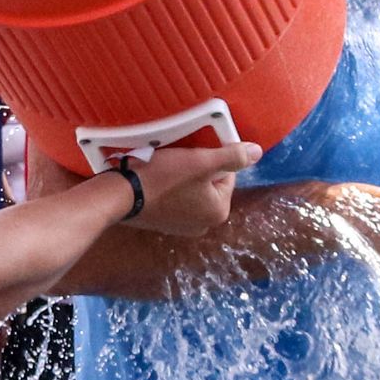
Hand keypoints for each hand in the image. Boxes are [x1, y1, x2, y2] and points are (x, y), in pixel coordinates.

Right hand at [109, 138, 261, 237]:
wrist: (121, 194)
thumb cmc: (163, 177)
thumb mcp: (202, 161)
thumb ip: (234, 156)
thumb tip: (258, 153)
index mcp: (219, 212)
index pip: (225, 174)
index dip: (209, 158)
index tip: (191, 154)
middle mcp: (203, 225)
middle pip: (208, 183)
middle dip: (195, 169)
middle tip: (177, 160)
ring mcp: (181, 226)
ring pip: (189, 189)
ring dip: (181, 176)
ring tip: (164, 168)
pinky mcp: (162, 223)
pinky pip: (172, 198)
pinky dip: (167, 187)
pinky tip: (155, 179)